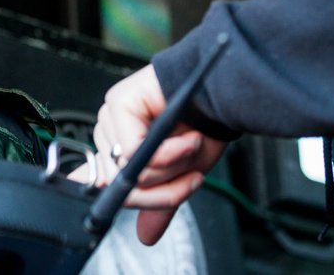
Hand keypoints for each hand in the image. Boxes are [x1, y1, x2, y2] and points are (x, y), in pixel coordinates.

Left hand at [69, 65, 225, 243]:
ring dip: (171, 166)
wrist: (226, 95)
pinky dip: (168, 153)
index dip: (132, 197)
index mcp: (120, 150)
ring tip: (192, 145)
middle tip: (194, 174)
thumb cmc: (204, 127)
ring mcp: (112, 118)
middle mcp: (111, 133)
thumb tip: (145, 238)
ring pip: (130, 172)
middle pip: (122, 185)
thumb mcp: (183, 175)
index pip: (108, 187)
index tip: (172, 190)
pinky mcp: (118, 104)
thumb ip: (161, 201)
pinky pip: (133, 152)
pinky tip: (186, 138)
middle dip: (166, 187)